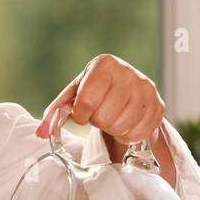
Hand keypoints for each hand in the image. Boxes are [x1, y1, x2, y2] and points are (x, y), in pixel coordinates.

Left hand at [34, 54, 165, 144]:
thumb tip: (41, 132)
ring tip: (113, 117)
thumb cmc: (96, 93)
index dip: (81, 115)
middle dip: (97, 122)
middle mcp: (129, 73)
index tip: (83, 112)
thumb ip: (55, 113)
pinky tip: (126, 123)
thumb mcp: (74, 97)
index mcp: (105, 64)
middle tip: (101, 114)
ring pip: (120, 127)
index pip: (86, 102)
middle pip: (104, 118)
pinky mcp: (159, 106)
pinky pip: (137, 134)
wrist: (128, 92)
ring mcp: (147, 89)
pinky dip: (127, 135)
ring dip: (112, 129)